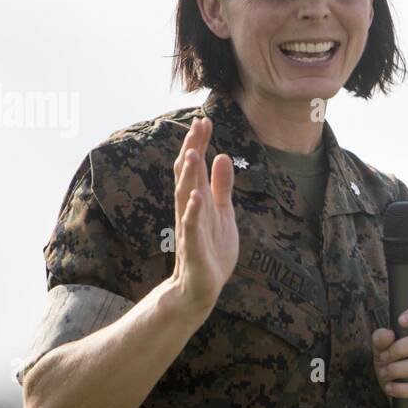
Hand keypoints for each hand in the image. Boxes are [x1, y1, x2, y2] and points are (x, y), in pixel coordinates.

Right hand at [169, 116, 237, 317]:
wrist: (199, 287)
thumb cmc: (211, 249)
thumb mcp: (222, 212)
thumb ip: (221, 186)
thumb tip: (222, 156)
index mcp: (198, 200)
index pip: (195, 168)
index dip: (199, 144)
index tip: (204, 120)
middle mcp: (190, 210)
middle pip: (188, 176)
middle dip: (193, 150)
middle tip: (198, 125)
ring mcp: (190, 228)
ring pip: (185, 197)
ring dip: (189, 176)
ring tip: (194, 153)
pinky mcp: (194, 249)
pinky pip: (191, 228)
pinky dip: (193, 212)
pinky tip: (196, 197)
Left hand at [371, 299, 407, 407]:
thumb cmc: (400, 369)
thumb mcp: (385, 352)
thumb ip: (381, 340)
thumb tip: (386, 334)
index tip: (400, 321)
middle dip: (399, 348)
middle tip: (384, 358)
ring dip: (398, 369)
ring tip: (385, 373)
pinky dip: (402, 388)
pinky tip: (390, 388)